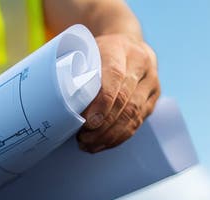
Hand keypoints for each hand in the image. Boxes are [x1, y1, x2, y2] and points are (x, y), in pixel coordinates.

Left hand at [77, 33, 159, 152]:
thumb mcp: (86, 52)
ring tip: (90, 145)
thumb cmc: (98, 52)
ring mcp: (151, 80)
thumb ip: (75, 72)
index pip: (114, 76)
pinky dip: (120, 136)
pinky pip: (138, 121)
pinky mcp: (154, 97)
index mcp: (120, 48)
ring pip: (134, 114)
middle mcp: (141, 62)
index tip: (87, 122)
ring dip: (110, 135)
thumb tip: (55, 102)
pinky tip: (104, 144)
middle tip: (83, 139)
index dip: (102, 102)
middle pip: (125, 100)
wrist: (126, 44)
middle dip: (104, 125)